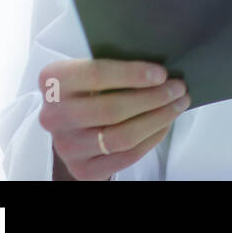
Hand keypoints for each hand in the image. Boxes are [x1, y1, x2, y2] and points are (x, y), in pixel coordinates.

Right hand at [37, 59, 188, 179]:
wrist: (71, 122)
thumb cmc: (91, 86)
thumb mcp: (92, 67)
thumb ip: (118, 63)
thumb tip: (162, 69)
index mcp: (54, 81)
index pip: (96, 74)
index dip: (132, 74)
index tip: (162, 74)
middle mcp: (53, 116)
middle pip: (112, 110)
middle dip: (153, 98)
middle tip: (179, 89)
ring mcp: (66, 146)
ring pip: (121, 137)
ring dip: (158, 119)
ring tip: (178, 104)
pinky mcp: (82, 169)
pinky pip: (126, 157)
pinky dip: (151, 139)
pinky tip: (165, 124)